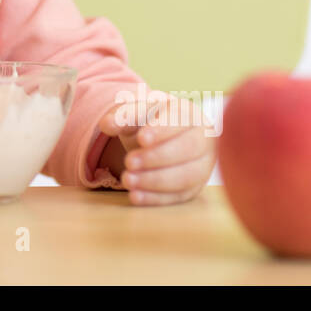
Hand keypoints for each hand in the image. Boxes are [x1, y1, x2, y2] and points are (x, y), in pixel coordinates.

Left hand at [95, 95, 215, 205]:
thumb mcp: (137, 112)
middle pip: (188, 149)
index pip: (180, 121)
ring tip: (127, 180)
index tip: (141, 138)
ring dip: (155, 181)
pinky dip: (156, 198)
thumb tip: (106, 124)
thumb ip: (123, 115)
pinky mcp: (195, 188)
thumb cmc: (151, 120)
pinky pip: (179, 196)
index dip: (161, 131)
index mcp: (189, 114)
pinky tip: (135, 196)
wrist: (160, 136)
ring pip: (186, 177)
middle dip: (157, 157)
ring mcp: (202, 166)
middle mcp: (203, 140)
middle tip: (129, 162)